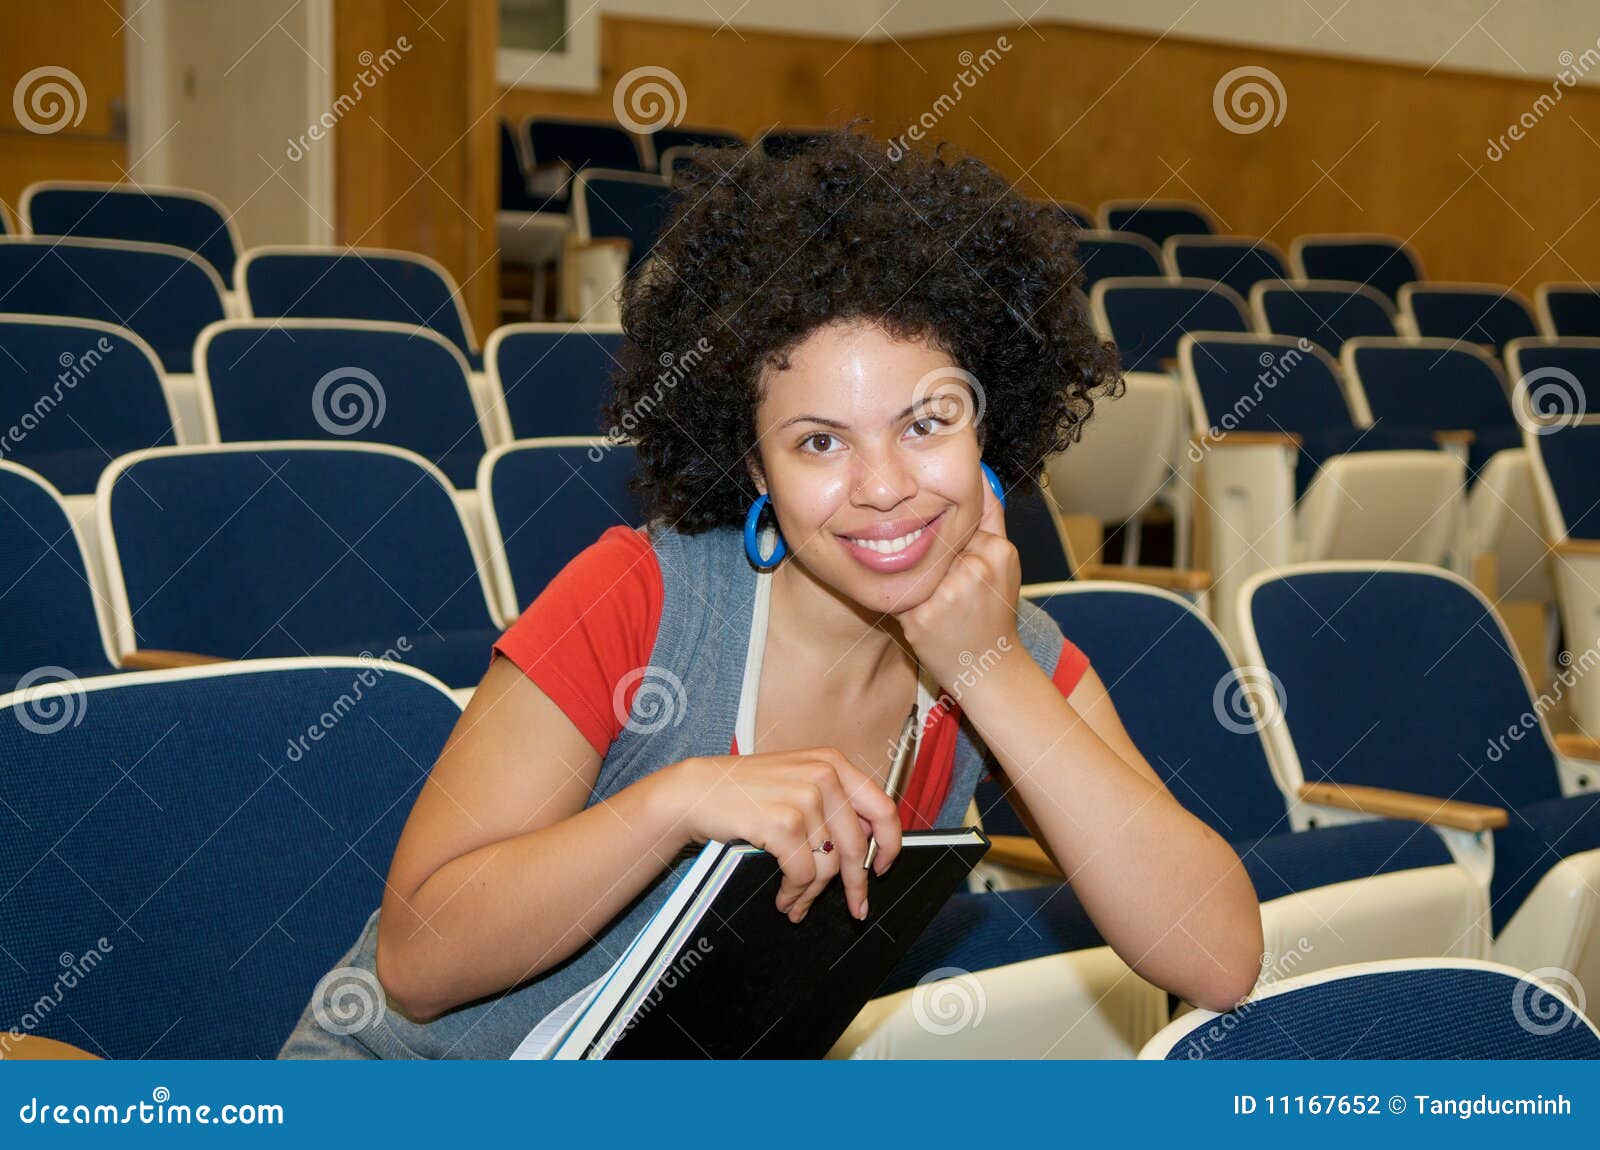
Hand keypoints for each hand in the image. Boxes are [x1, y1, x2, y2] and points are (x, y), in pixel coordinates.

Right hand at [661, 749, 901, 921]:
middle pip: (857, 846)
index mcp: (833, 762)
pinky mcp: (782, 823)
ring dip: (814, 895)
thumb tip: (866, 851)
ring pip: (828, 865)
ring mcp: (803, 798)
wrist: (697, 792)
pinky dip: (795, 894)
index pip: (882, 807)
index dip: (891, 844)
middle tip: (855, 908)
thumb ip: (833, 806)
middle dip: (856, 886)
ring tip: (799, 904)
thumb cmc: (746, 791)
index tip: (883, 868)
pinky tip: (785, 899)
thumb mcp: (797, 782)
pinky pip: (803, 874)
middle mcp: (824, 775)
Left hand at [895, 471, 1021, 688]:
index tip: (953, 563)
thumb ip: (992, 518)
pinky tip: (925, 620)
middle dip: (933, 563)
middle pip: (934, 546)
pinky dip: (906, 602)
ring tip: (941, 607)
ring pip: (915, 569)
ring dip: (918, 583)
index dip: (948, 542)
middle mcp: (973, 570)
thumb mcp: (1005, 563)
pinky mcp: (921, 616)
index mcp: (997, 551)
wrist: (989, 669)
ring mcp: (946, 594)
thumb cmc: (994, 615)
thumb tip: (980, 475)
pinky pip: (901, 593)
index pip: (957, 524)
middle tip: (950, 591)